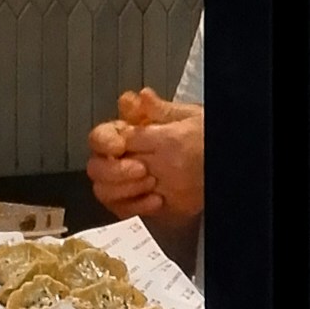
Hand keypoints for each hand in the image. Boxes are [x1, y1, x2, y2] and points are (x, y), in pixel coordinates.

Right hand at [89, 89, 203, 228]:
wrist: (214, 167)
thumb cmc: (201, 140)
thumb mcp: (184, 119)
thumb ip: (159, 111)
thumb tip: (140, 98)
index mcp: (129, 133)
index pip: (99, 136)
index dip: (104, 142)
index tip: (119, 146)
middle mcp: (122, 158)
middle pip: (95, 168)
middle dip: (115, 171)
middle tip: (142, 169)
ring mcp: (127, 183)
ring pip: (103, 191)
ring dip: (124, 190)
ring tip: (152, 183)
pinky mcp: (136, 204)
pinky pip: (122, 211)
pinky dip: (137, 207)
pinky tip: (157, 199)